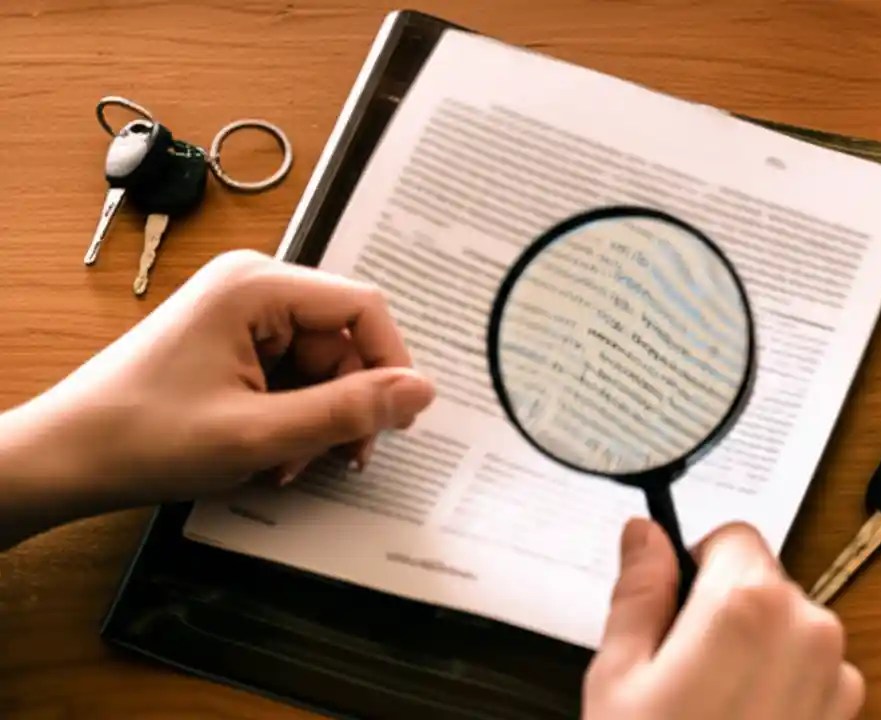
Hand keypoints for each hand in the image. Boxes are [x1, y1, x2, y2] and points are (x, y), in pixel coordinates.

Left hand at [0, 250, 433, 546]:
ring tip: (289, 463)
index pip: (364, 307)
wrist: (65, 458)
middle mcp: (253, 286)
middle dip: (347, 404)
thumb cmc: (143, 438)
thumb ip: (348, 411)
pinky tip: (274, 452)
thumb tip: (421, 391)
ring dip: (319, 419)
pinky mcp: (233, 341)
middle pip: (345, 340)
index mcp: (257, 286)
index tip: (397, 421)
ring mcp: (241, 313)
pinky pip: (293, 374)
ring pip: (322, 364)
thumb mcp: (260, 434)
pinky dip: (294, 417)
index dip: (392, 364)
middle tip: (338, 458)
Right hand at [585, 520, 864, 719]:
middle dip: (726, 608)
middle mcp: (806, 629)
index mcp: (747, 605)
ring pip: (791, 626)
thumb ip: (638, 592)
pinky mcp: (846, 714)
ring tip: (710, 704)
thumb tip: (643, 535)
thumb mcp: (620, 674)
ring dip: (758, 648)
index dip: (698, 562)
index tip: (677, 600)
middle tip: (681, 665)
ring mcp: (835, 675)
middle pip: (765, 581)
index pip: (734, 536)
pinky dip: (783, 685)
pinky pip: (814, 672)